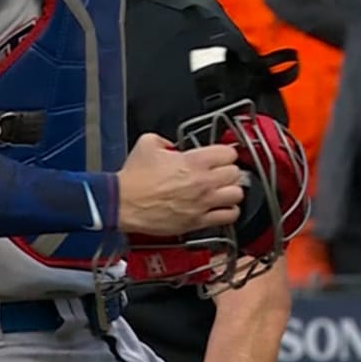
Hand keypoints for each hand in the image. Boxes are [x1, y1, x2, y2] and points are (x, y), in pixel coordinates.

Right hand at [117, 133, 243, 235]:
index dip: (224, 153)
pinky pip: (228, 217)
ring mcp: (202, 203)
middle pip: (236, 173)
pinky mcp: (198, 221)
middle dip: (229, 171)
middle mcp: (203, 182)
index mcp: (193, 161)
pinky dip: (228, 212)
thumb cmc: (134, 179)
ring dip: (231, 191)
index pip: (229, 153)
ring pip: (237, 195)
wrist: (123, 203)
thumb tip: (172, 145)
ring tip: (223, 190)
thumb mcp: (147, 143)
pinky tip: (220, 208)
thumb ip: (166, 140)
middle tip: (220, 172)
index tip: (220, 156)